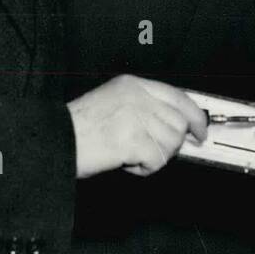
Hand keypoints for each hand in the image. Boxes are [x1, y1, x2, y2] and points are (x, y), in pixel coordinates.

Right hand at [67, 75, 207, 178]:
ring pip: (171, 144)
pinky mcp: (132, 140)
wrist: (54, 140)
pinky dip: (143, 168)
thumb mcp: (113, 103)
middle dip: (171, 144)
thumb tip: (177, 129)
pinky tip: (124, 162)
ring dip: (154, 156)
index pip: (178, 96)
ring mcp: (136, 117)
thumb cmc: (78, 129)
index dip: (195, 117)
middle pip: (178, 123)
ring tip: (129, 155)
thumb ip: (144, 109)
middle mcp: (137, 96)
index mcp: (133, 84)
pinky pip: (156, 160)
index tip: (200, 132)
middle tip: (150, 152)